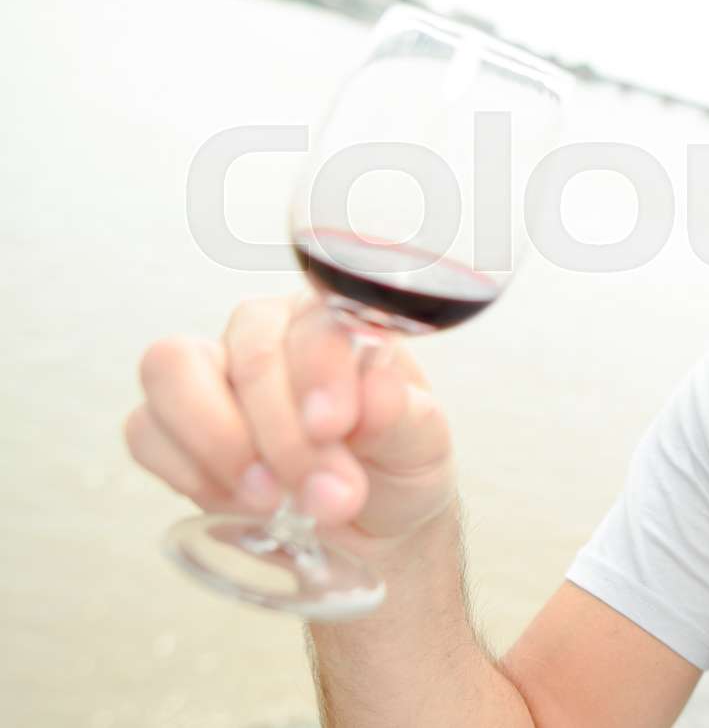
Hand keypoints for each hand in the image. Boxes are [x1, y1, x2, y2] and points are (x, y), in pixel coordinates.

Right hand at [125, 291, 455, 555]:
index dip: (318, 371)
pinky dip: (189, 472)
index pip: (312, 320)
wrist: (373, 528)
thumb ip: (403, 415)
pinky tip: (241, 502)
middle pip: (245, 347)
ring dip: (219, 442)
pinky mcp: (172, 426)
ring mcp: (213, 374)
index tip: (335, 427)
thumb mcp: (422, 444)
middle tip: (322, 492)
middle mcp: (269, 333)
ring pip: (172, 370)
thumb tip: (377, 393)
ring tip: (271, 499)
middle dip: (279, 429)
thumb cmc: (398, 465)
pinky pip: (146, 429)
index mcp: (334, 321)